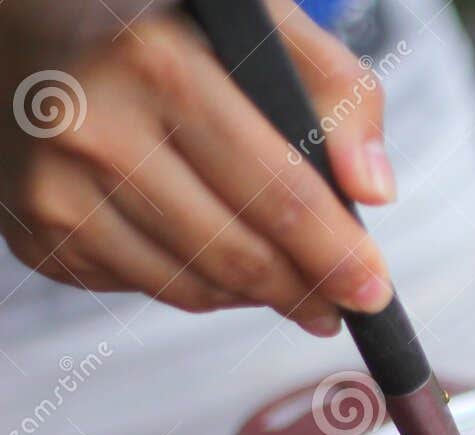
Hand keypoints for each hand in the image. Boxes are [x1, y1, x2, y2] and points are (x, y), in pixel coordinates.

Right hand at [0, 0, 392, 334]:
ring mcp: (54, 186)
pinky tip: (218, 261)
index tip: (375, 291)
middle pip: (236, 252)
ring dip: (257, 297)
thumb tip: (373, 192)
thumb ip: (340, 94)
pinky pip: (146, 289)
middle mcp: (93, 125)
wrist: (34, 29)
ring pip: (192, 286)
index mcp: (157, 63)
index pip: (275, 190)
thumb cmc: (170, 30)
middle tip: (343, 303)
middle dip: (306, 289)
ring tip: (291, 285)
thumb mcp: (263, 27)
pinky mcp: (38, 232)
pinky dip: (198, 287)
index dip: (335, 253)